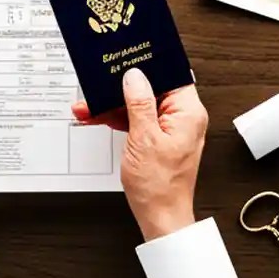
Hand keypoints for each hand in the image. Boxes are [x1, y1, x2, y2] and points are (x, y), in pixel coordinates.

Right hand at [72, 68, 206, 241]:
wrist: (160, 217)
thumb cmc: (160, 187)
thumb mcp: (143, 139)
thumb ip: (138, 104)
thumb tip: (134, 77)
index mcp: (188, 113)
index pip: (170, 75)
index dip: (148, 65)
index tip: (127, 60)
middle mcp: (183, 118)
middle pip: (150, 89)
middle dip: (121, 88)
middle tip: (101, 85)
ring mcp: (170, 129)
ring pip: (139, 105)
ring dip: (113, 105)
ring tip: (90, 105)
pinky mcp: (158, 139)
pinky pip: (136, 120)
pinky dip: (117, 119)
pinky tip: (97, 116)